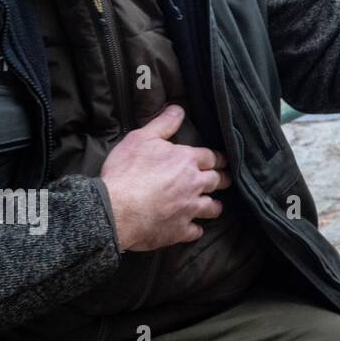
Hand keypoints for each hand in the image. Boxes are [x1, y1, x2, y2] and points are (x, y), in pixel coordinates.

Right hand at [100, 105, 231, 251]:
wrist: (115, 209)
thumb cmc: (126, 171)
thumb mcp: (141, 138)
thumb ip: (163, 124)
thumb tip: (178, 109)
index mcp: (187, 161)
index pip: (211, 157)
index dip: (216, 158)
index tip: (221, 160)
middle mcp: (194, 184)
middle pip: (217, 180)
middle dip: (222, 179)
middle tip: (224, 180)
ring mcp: (188, 209)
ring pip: (211, 208)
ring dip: (214, 206)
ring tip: (215, 206)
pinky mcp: (179, 230)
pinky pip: (195, 231)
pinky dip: (195, 230)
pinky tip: (194, 229)